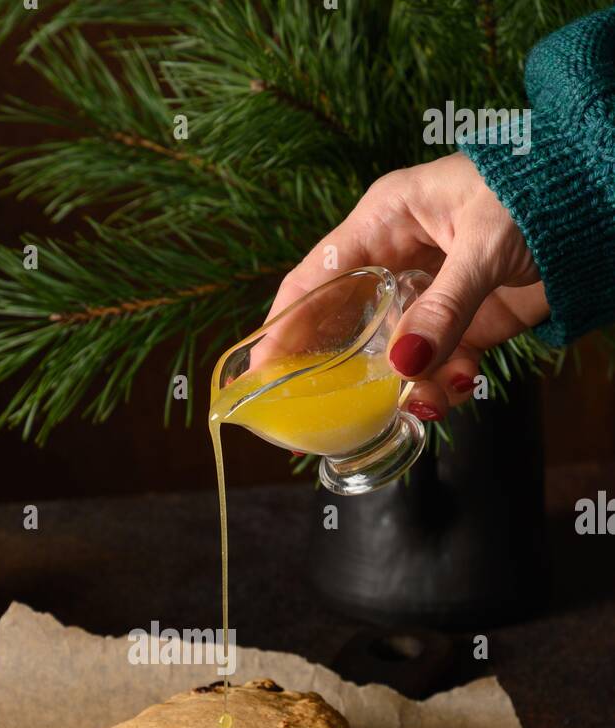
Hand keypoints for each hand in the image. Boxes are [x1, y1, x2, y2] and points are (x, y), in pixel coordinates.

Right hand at [266, 153, 548, 419]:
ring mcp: (429, 295)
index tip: (262, 373)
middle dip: (344, 372)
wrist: (598, 203)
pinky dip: (445, 384)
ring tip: (429, 400)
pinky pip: (437, 365)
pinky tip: (462, 385)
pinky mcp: (462, 323)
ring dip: (408, 385)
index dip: (285, 324)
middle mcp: (398, 259)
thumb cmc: (536, 193)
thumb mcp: (484, 246)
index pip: (316, 276)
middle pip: (347, 326)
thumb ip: (443, 307)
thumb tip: (404, 365)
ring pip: (395, 355)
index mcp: (385, 220)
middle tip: (330, 417)